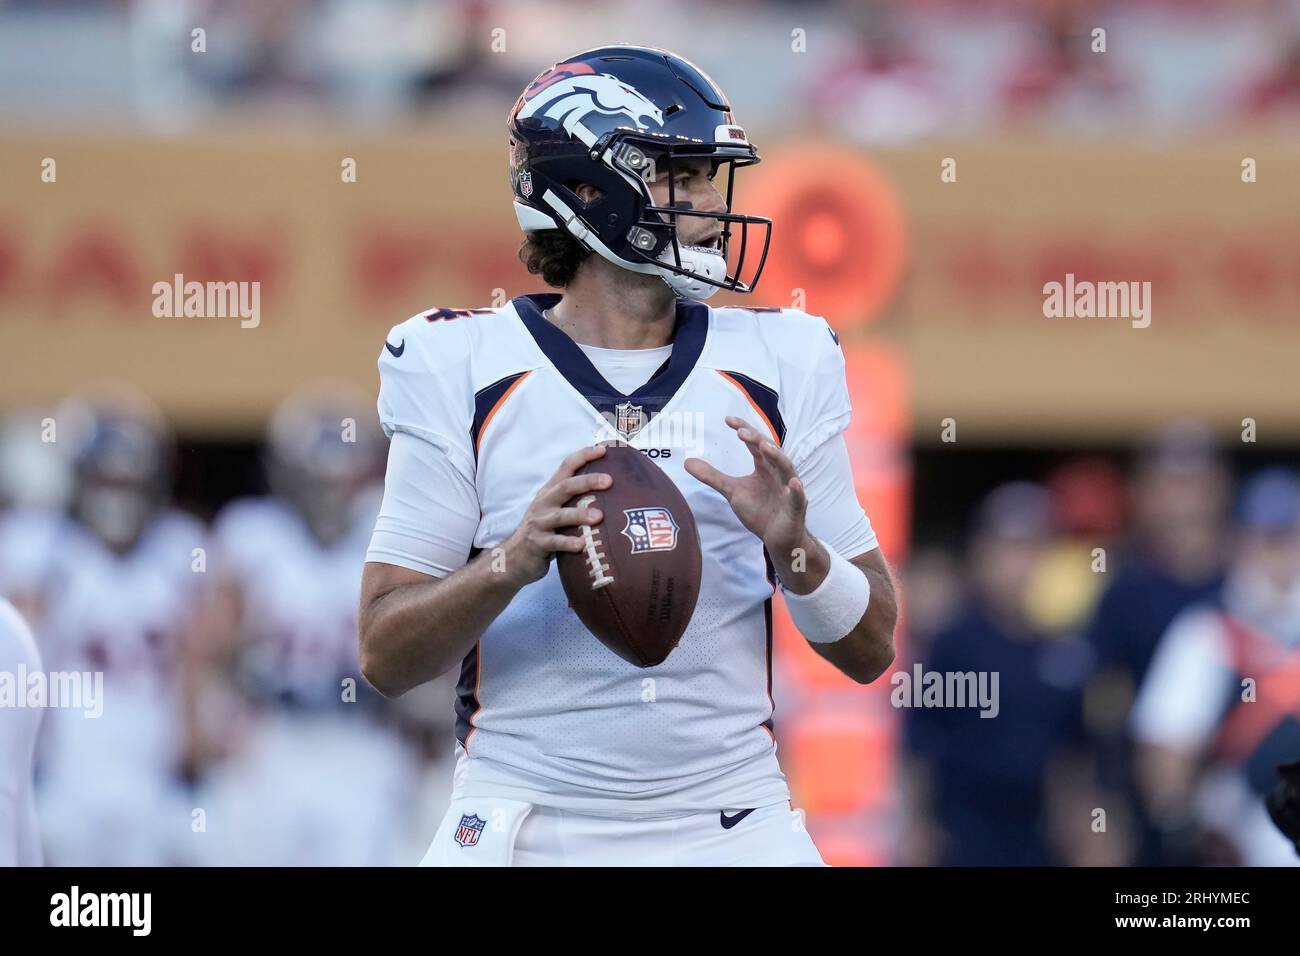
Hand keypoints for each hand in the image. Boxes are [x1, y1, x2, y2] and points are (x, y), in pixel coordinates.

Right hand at [501, 445, 608, 586]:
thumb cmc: (543, 532)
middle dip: (587, 481)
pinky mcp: (538, 544)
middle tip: (609, 481)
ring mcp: (540, 523)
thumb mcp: (554, 511)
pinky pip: (555, 543)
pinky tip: (582, 545)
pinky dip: (568, 543)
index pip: (566, 466)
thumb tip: (610, 491)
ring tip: (599, 516)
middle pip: (566, 487)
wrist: (513, 558)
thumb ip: (574, 500)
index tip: (603, 449)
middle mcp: (544, 503)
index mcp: (550, 491)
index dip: (584, 455)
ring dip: (580, 514)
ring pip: (561, 515)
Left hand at [684, 416, 808, 555]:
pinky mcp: (796, 507)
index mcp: (764, 466)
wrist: (777, 538)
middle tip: (741, 431)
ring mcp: (789, 489)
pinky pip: (798, 498)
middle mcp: (778, 472)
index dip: (744, 430)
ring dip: (777, 457)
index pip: (755, 443)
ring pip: (786, 468)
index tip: (728, 420)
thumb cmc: (759, 511)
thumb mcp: (732, 491)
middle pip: (770, 450)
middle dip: (757, 440)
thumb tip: (687, 462)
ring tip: (764, 447)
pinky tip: (794, 483)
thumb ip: (712, 476)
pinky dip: (797, 490)